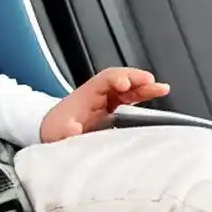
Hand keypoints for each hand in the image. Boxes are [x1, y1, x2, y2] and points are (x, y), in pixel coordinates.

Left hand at [39, 67, 169, 142]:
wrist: (48, 133)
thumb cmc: (53, 131)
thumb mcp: (57, 133)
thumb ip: (66, 131)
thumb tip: (73, 130)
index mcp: (85, 96)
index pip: (104, 80)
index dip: (117, 79)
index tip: (125, 85)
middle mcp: (96, 94)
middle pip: (120, 79)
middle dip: (136, 79)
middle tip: (151, 82)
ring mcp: (103, 100)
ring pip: (127, 88)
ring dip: (144, 87)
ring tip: (162, 88)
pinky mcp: (109, 109)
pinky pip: (128, 97)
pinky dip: (142, 95)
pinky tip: (156, 95)